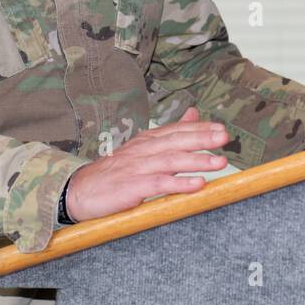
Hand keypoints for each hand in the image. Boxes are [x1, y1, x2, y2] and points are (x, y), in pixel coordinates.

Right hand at [64, 107, 227, 221]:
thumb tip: (194, 113)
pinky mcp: (132, 187)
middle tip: (224, 137)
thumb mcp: (143, 149)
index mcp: (146, 141)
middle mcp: (143, 150)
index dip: (199, 128)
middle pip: (176, 141)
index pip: (175, 130)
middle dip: (202, 138)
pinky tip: (197, 184)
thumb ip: (170, 133)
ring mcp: (137, 168)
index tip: (221, 129)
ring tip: (220, 162)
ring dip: (197, 160)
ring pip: (170, 161)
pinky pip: (159, 184)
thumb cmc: (115, 172)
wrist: (80, 191)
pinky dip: (179, 183)